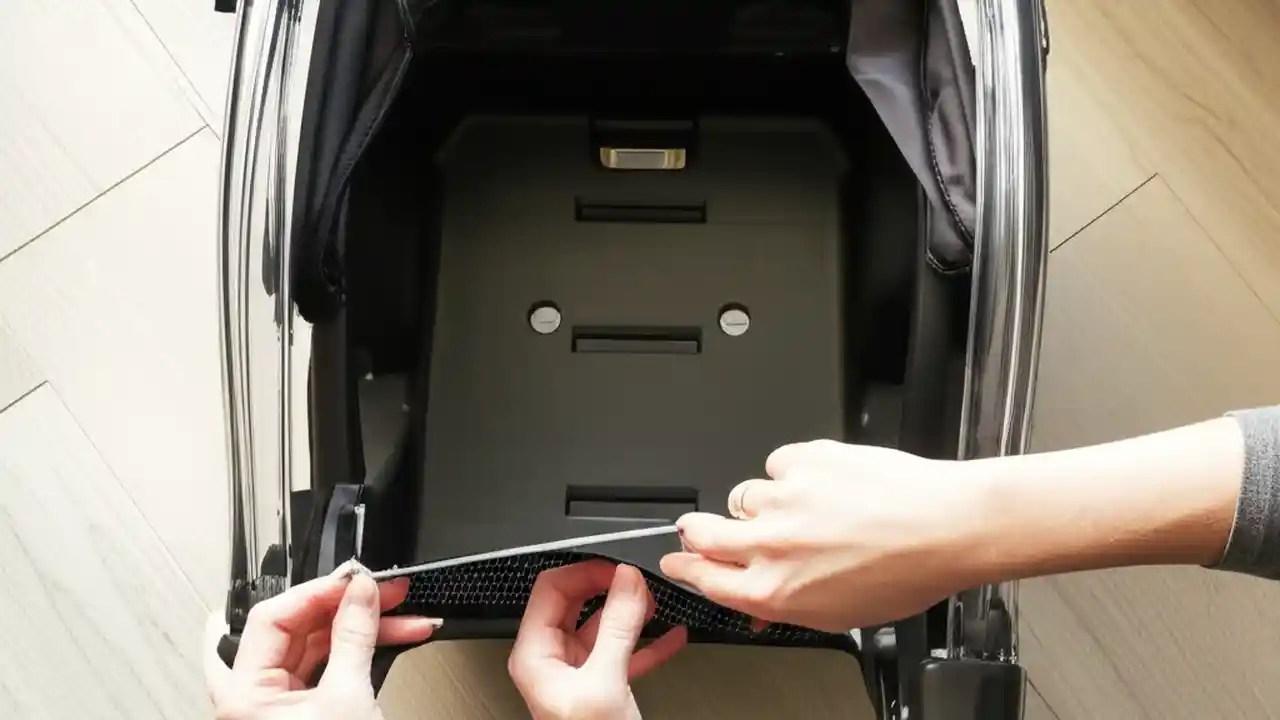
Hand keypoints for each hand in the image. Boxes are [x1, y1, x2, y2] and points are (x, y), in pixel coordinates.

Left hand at [204, 563, 441, 718]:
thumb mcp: (348, 700)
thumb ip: (355, 637)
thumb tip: (360, 593)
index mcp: (243, 695)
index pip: (274, 618)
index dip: (318, 592)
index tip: (357, 580)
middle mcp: (254, 698)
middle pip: (299, 629)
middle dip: (348, 608)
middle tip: (385, 592)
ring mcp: (281, 706)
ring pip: (320, 647)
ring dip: (366, 629)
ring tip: (405, 617)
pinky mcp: (307, 712)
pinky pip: (332, 667)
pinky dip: (364, 652)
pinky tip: (393, 637)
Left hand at [508, 561, 687, 719]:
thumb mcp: (604, 683)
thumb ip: (617, 627)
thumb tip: (626, 580)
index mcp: (535, 655)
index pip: (550, 589)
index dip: (584, 572)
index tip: (617, 567)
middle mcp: (552, 661)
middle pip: (577, 603)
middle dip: (610, 589)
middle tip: (638, 581)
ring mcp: (577, 675)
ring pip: (603, 626)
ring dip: (632, 613)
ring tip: (656, 603)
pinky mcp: (602, 689)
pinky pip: (623, 653)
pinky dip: (647, 643)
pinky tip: (670, 636)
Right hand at [661, 440, 982, 631]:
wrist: (947, 525)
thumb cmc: (908, 571)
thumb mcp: (842, 614)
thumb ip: (789, 604)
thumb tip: (762, 599)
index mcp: (775, 591)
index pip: (706, 579)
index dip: (685, 568)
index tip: (677, 560)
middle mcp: (770, 545)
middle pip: (700, 531)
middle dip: (692, 530)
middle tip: (695, 526)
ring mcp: (781, 499)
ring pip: (745, 495)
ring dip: (764, 502)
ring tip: (807, 505)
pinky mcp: (800, 460)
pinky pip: (778, 464)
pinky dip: (795, 472)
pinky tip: (827, 483)